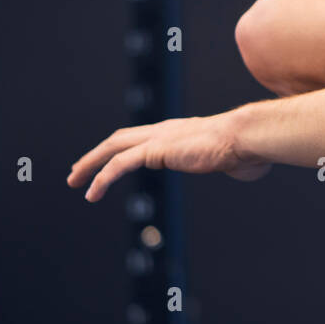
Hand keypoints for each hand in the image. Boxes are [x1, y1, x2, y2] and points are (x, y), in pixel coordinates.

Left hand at [66, 110, 270, 202]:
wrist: (247, 137)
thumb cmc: (250, 148)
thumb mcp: (238, 158)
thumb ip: (235, 163)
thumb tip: (249, 168)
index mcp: (181, 133)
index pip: (142, 138)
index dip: (122, 149)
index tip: (110, 162)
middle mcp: (165, 131)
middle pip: (120, 138)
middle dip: (96, 154)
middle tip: (78, 171)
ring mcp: (159, 138)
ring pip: (113, 148)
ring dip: (90, 164)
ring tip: (75, 182)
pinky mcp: (156, 150)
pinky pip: (119, 164)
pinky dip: (102, 177)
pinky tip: (92, 193)